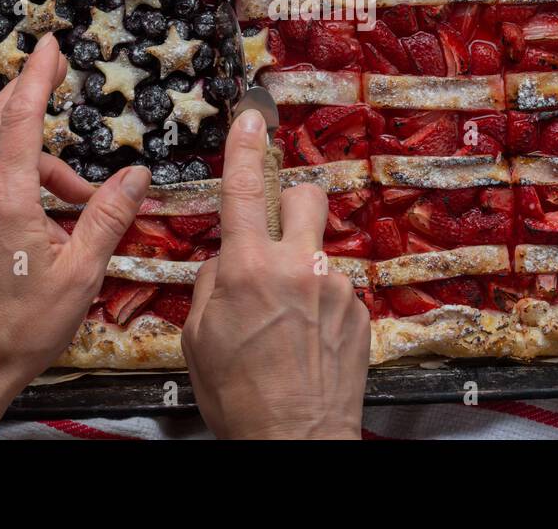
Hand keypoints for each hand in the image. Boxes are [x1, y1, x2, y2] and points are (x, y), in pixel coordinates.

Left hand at [0, 33, 149, 438]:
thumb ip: (108, 217)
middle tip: (55, 72)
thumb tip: (137, 175)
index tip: (50, 46)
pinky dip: (18, 176)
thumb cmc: (23, 327)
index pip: (22, 120)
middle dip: (28, 92)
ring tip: (79, 200)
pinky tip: (47, 213)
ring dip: (36, 155)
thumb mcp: (80, 274)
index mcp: (6, 200)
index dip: (38, 77)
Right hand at [182, 108, 370, 438]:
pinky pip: (336, 286)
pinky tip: (308, 337)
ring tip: (289, 316)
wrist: (296, 439)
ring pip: (321, 247)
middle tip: (277, 232)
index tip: (250, 117)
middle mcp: (298, 267)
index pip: (242, 189)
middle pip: (305, 195)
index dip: (244, 146)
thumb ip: (212, 283)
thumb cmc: (241, 397)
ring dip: (304, 265)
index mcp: (248, 269)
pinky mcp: (359, 310)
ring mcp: (335, 286)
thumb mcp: (198, 337)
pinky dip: (321, 302)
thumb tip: (226, 260)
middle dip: (290, 203)